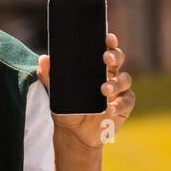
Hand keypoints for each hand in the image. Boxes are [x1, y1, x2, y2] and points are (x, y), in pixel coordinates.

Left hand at [37, 32, 134, 148]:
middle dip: (115, 56)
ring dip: (115, 83)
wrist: (74, 133)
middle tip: (106, 58)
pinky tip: (109, 109)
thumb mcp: (56, 93)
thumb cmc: (68, 108)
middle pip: (118, 60)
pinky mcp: (123, 106)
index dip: (109, 42)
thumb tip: (43, 59)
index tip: (108, 37)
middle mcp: (110, 75)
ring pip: (124, 80)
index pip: (105, 50)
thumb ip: (49, 77)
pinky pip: (126, 101)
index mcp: (96, 68)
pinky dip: (119, 104)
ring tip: (104, 89)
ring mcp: (119, 91)